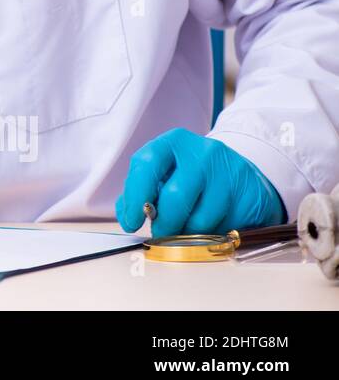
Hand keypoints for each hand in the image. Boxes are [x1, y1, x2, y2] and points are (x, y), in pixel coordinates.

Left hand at [115, 128, 285, 236]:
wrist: (240, 174)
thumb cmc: (192, 177)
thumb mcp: (164, 173)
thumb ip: (140, 191)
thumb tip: (127, 215)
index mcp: (175, 142)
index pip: (146, 164)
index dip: (135, 195)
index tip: (131, 221)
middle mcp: (204, 152)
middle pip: (175, 197)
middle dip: (163, 223)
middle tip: (160, 233)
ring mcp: (231, 172)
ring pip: (200, 220)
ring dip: (188, 234)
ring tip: (188, 228)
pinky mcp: (252, 195)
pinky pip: (225, 230)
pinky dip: (213, 237)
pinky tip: (214, 226)